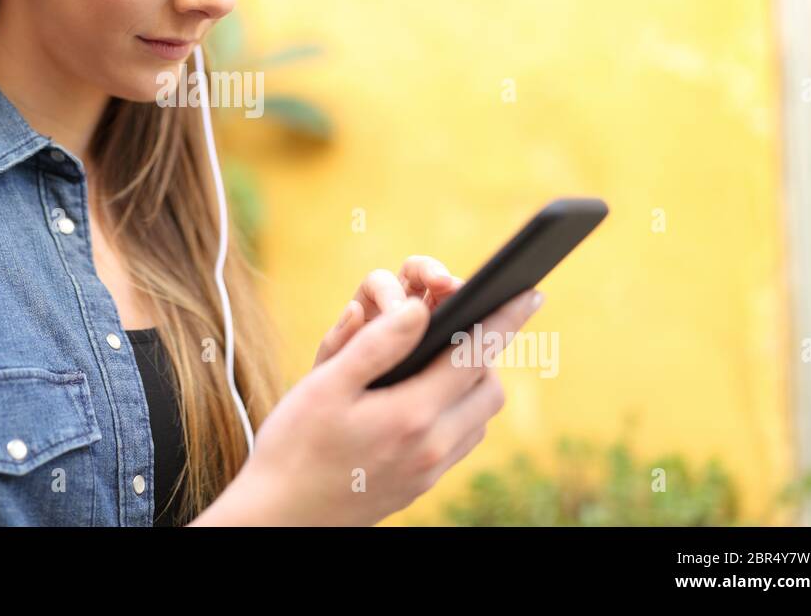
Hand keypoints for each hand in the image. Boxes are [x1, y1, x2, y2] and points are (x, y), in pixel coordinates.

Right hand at [216, 274, 543, 525]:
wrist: (280, 517)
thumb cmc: (293, 447)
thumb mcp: (325, 385)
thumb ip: (375, 344)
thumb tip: (418, 308)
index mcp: (411, 415)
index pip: (475, 356)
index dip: (506, 320)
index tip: (530, 293)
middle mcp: (432, 447)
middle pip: (490, 390)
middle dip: (485, 354)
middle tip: (458, 329)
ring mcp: (429, 472)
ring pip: (479, 420)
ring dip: (471, 386)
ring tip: (439, 363)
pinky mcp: (420, 487)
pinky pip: (460, 443)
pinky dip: (456, 414)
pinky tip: (422, 402)